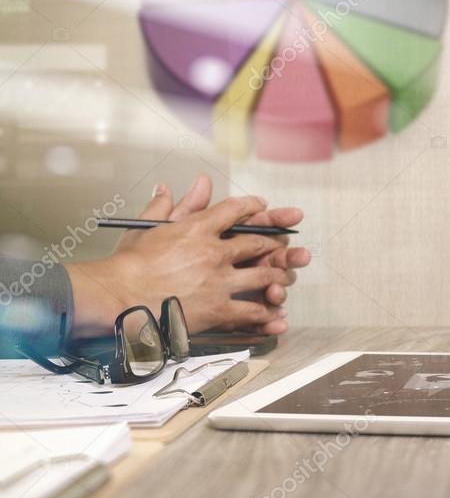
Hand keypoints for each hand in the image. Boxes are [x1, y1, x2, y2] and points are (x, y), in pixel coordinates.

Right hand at [67, 185, 299, 336]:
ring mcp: (219, 282)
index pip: (234, 210)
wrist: (118, 298)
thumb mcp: (144, 229)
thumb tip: (165, 185)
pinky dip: (267, 311)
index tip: (263, 206)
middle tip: (282, 244)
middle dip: (274, 242)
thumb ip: (162, 206)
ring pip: (263, 275)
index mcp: (196, 229)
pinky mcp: (218, 309)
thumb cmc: (126, 265)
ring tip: (284, 277)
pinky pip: (253, 310)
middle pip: (257, 242)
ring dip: (277, 275)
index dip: (253, 206)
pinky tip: (274, 312)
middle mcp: (214, 252)